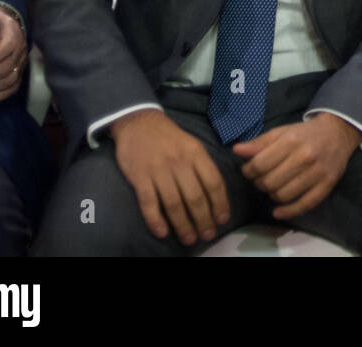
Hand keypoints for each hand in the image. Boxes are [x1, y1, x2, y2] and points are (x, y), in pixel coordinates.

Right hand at [110, 109, 230, 244]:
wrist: (139, 123)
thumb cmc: (170, 138)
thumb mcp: (193, 145)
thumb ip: (204, 166)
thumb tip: (217, 194)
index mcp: (196, 153)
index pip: (213, 182)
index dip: (220, 203)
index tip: (222, 220)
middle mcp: (180, 162)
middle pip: (195, 197)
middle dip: (203, 220)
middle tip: (207, 235)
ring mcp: (158, 170)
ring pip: (174, 203)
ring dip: (183, 225)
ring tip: (189, 239)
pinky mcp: (139, 177)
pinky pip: (149, 203)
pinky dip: (156, 220)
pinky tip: (163, 232)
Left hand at [233, 114, 361, 219]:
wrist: (338, 132)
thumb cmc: (305, 133)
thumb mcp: (282, 132)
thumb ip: (260, 142)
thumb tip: (237, 151)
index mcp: (291, 140)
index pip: (259, 164)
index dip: (248, 171)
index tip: (249, 171)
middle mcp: (305, 156)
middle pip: (269, 182)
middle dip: (259, 183)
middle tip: (261, 179)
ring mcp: (318, 172)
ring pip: (283, 195)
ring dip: (272, 195)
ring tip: (273, 188)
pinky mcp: (327, 185)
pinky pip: (304, 204)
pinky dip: (288, 212)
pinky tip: (278, 211)